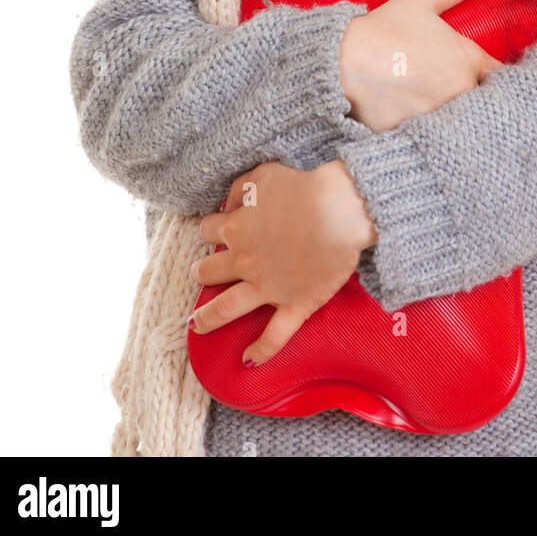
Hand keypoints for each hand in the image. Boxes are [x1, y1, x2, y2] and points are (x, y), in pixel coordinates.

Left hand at [191, 159, 376, 365]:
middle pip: (208, 270)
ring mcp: (268, 287)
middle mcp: (245, 260)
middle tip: (203, 273)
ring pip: (227, 308)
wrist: (339, 209)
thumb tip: (227, 203)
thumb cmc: (304, 186)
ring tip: (197, 325)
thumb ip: (240, 189)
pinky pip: (275, 335)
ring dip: (208, 317)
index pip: (209, 229)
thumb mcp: (263, 175)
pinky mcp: (296, 304)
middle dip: (202, 271)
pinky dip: (261, 351)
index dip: (213, 228)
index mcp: (237, 228)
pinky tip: (249, 361)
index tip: (220, 228)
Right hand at [338, 0, 502, 131]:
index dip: (495, 75)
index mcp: (467, 60)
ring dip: (451, 115)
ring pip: (458, 120)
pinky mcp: (417, 136)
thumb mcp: (419, 1)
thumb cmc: (380, 32)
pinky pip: (431, 138)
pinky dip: (426, 132)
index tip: (486, 74)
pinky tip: (413, 120)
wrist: (341, 64)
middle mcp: (460, 91)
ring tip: (429, 104)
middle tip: (451, 89)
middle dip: (472, 96)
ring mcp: (439, 117)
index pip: (499, 75)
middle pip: (481, 101)